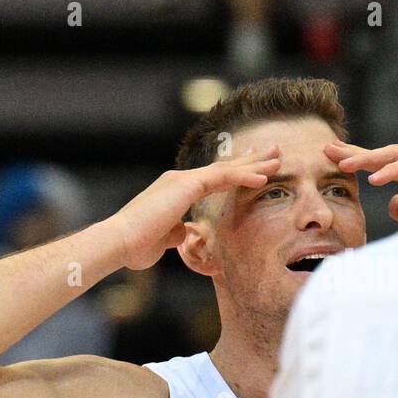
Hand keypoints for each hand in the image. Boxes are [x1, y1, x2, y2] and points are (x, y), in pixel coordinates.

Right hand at [109, 147, 280, 268]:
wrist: (118, 242)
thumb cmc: (136, 246)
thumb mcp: (164, 239)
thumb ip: (178, 231)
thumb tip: (186, 232)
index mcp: (175, 191)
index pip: (213, 178)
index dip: (235, 172)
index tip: (256, 168)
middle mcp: (179, 181)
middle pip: (223, 167)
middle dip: (250, 160)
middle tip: (274, 152)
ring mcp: (182, 181)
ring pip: (226, 168)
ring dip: (254, 164)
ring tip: (278, 159)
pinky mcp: (186, 186)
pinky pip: (222, 178)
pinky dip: (244, 176)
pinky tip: (263, 177)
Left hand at [324, 142, 397, 222]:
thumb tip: (392, 204)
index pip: (382, 162)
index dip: (357, 159)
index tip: (331, 157)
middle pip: (384, 154)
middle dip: (356, 152)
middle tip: (328, 150)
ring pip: (396, 154)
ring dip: (368, 158)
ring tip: (345, 165)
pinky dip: (393, 170)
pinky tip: (375, 179)